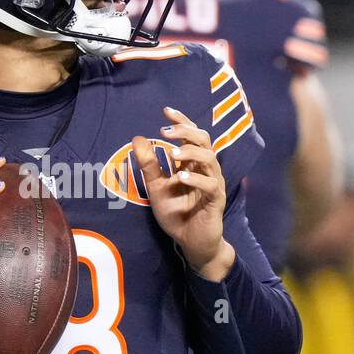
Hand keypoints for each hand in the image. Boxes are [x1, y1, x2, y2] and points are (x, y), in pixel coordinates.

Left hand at [132, 106, 234, 281]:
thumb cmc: (177, 213)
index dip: (182, 121)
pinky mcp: (216, 200)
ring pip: (210, 159)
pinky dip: (195, 179)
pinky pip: (210, 185)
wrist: (190, 241)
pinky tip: (181, 177)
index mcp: (193, 163)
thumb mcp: (156, 187)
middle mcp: (206, 169)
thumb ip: (149, 164)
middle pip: (204, 140)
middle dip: (186, 132)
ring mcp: (213, 183)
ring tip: (173, 154)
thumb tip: (137, 138)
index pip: (192, 135)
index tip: (166, 111)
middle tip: (165, 132)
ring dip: (191, 153)